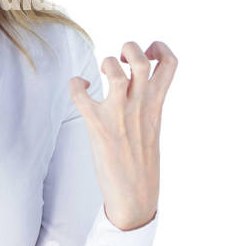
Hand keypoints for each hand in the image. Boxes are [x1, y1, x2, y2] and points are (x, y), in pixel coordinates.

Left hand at [69, 40, 176, 230]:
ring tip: (102, 74)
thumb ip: (147, 106)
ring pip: (113, 71)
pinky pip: (81, 94)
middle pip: (140, 60)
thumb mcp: (153, 128)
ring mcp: (119, 115)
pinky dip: (76, 85)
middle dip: (129, 48)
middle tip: (121, 62)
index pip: (170, 64)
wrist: (135, 197)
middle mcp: (140, 106)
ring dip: (105, 64)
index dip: (159, 49)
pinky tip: (80, 88)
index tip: (148, 54)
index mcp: (156, 105)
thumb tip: (136, 89)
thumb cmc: (141, 164)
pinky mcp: (98, 126)